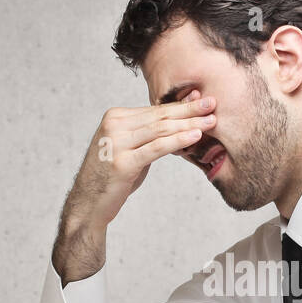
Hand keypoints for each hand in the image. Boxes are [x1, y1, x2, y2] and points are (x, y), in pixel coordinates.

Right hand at [71, 89, 214, 227]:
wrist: (89, 203)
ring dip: (188, 124)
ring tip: (210, 121)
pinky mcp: (122, 162)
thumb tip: (181, 121)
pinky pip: (156, 148)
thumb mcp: (131, 149)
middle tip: (212, 103)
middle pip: (159, 116)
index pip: (155, 110)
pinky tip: (194, 136)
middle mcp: (114, 126)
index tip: (202, 99)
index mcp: (116, 117)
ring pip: (160, 130)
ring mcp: (117, 143)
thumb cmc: (113, 176)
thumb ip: (150, 136)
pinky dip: (177, 141)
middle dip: (189, 110)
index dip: (181, 104)